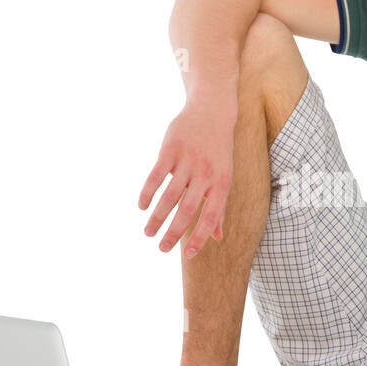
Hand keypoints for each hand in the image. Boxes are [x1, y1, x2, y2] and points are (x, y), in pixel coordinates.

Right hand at [138, 98, 235, 257]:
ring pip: (169, 195)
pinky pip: (156, 176)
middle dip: (173, 232)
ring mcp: (187, 161)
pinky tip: (142, 207)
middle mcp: (205, 174)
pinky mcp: (170, 150)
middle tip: (161, 249)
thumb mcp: (225, 177)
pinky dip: (148, 192)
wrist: (212, 110)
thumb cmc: (219, 150)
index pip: (211, 216)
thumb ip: (220, 207)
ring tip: (147, 232)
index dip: (200, 237)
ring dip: (157, 217)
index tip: (187, 255)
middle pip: (187, 209)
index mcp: (221, 183)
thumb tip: (218, 237)